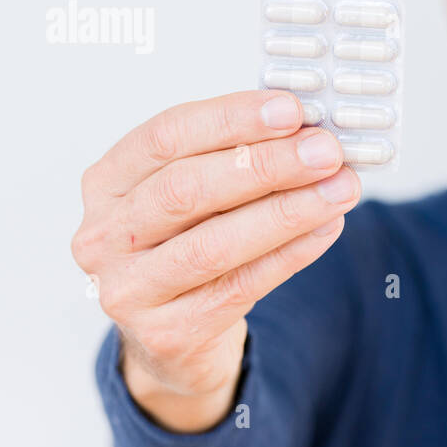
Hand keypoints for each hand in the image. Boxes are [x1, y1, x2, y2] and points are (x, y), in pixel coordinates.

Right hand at [71, 91, 360, 430]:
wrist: (174, 336)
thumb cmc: (190, 245)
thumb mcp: (197, 195)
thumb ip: (236, 158)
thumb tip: (306, 130)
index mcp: (106, 183)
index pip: (165, 137)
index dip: (230, 119)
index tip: (291, 110)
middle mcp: (105, 236)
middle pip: (186, 189)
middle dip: (265, 165)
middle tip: (325, 151)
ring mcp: (129, 289)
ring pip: (214, 244)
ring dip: (287, 211)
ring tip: (341, 189)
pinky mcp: (166, 333)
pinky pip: (240, 286)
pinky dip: (290, 254)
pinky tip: (327, 228)